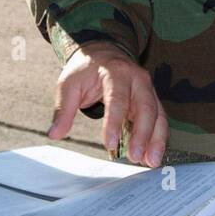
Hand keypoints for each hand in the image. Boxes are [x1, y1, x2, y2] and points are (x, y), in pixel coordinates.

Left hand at [47, 41, 167, 166]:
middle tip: (134, 157)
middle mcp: (137, 78)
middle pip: (145, 107)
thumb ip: (63, 109)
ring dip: (155, 139)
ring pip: (157, 114)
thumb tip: (54, 134)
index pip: (117, 98)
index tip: (110, 144)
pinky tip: (152, 156)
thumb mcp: (69, 84)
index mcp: (115, 71)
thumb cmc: (86, 70)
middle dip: (142, 134)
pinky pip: (160, 119)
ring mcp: (147, 88)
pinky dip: (158, 138)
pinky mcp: (152, 99)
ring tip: (149, 162)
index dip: (114, 122)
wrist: (103, 53)